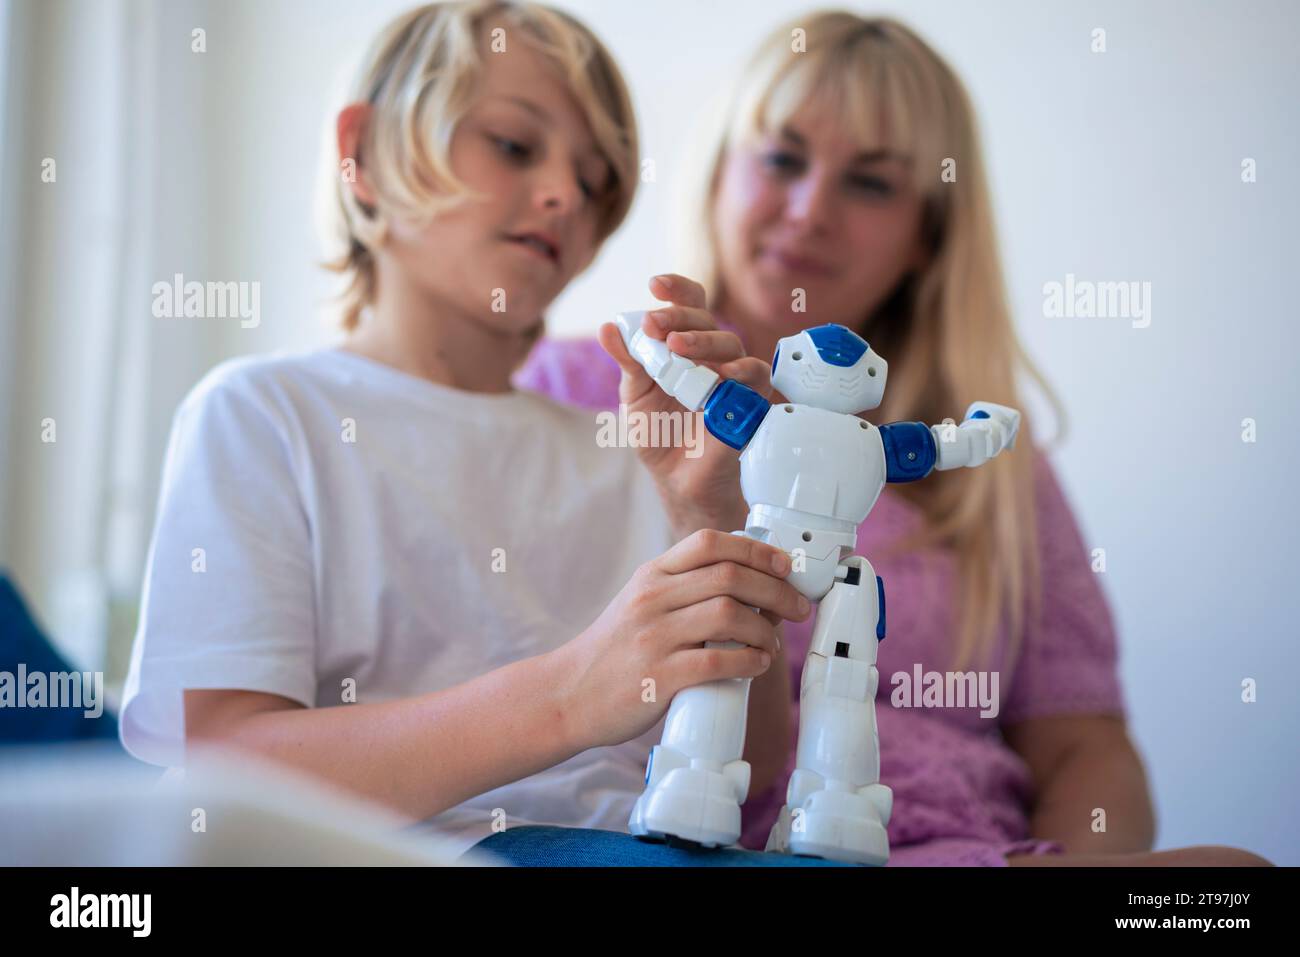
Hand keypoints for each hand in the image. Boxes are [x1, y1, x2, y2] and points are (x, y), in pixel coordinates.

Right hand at [552, 529, 810, 750]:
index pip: (709, 542)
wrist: (569, 693)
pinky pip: (717, 662)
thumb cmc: (616, 651)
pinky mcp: (659, 677)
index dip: (756, 549)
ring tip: (772, 644)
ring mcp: (653, 637)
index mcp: (651, 575)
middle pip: (729, 576)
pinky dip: (748, 661)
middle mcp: (651, 599)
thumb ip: (684, 588)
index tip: (784, 565)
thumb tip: (754, 587)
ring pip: (728, 615)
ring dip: (764, 629)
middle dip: (776, 590)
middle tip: (798, 609)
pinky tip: (756, 665)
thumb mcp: (642, 603)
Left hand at [597, 274, 773, 537]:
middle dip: (679, 317)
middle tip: (656, 326)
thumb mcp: (634, 394)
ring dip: (703, 340)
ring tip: (676, 346)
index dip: (676, 290)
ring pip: (729, 343)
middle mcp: (711, 356)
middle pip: (706, 320)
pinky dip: (742, 370)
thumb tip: (608, 328)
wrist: (675, 479)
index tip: (654, 284)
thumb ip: (628, 361)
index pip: (688, 306)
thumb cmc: (658, 433)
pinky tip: (722, 373)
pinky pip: (756, 376)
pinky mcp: (750, 401)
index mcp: (685, 347)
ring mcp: (732, 377)